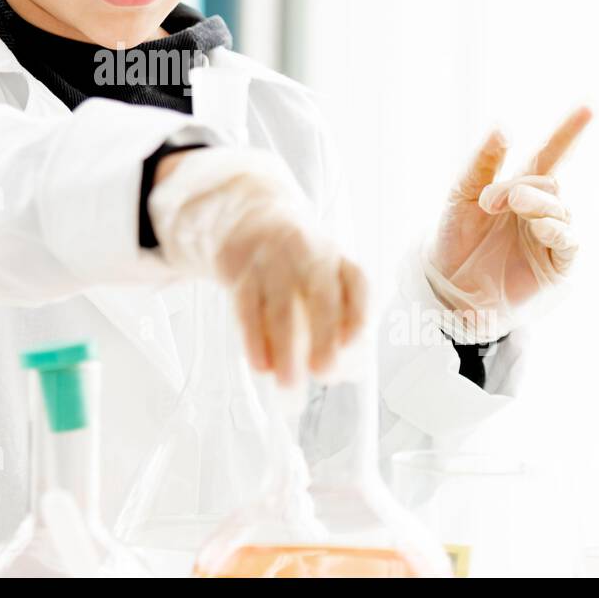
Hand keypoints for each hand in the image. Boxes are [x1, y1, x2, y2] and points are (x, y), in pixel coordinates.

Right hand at [148, 147, 366, 384]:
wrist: (246, 214)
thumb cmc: (294, 260)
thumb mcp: (321, 269)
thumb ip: (336, 313)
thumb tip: (346, 372)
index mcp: (336, 257)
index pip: (357, 281)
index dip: (359, 312)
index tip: (355, 344)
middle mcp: (309, 253)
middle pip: (320, 295)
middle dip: (324, 335)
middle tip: (324, 373)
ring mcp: (272, 258)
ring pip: (279, 307)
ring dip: (284, 347)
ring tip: (288, 383)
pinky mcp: (239, 267)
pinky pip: (247, 307)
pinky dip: (253, 338)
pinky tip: (260, 364)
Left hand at [427, 107, 591, 332]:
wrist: (446, 285)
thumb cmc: (455, 237)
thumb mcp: (462, 194)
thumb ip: (483, 162)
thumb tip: (502, 127)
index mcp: (519, 188)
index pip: (550, 154)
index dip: (568, 132)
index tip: (589, 106)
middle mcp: (539, 210)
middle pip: (549, 183)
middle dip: (522, 187)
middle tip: (491, 201)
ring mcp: (550, 237)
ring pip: (560, 209)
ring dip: (536, 204)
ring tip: (514, 208)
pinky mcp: (556, 265)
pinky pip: (568, 241)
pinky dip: (556, 229)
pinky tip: (540, 226)